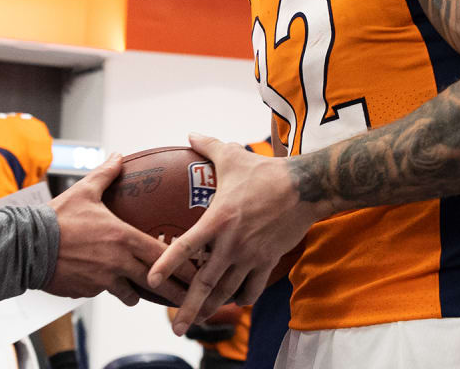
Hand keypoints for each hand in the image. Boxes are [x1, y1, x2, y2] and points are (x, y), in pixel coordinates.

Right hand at [44, 154, 194, 305]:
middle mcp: (118, 261)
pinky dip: (108, 290)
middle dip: (175, 292)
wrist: (28, 246)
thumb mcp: (84, 191)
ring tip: (144, 293)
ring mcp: (103, 280)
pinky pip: (105, 293)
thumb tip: (117, 156)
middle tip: (190, 298)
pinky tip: (106, 285)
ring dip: (137, 293)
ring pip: (131, 294)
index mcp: (122, 237)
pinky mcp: (88, 291)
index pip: (161, 254)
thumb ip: (105, 175)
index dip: (182, 264)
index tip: (198, 271)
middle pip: (155, 281)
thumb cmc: (57, 218)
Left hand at [148, 134, 314, 335]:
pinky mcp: (268, 261)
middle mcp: (232, 243)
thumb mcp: (233, 156)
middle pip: (206, 283)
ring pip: (228, 291)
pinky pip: (252, 289)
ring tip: (197, 321)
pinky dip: (241, 298)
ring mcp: (251, 256)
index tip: (152, 281)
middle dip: (189, 307)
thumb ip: (207, 146)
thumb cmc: (267, 171)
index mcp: (218, 219)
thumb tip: (190, 134)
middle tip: (175, 326)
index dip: (168, 264)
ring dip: (212, 308)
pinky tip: (232, 302)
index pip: (187, 247)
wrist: (307, 188)